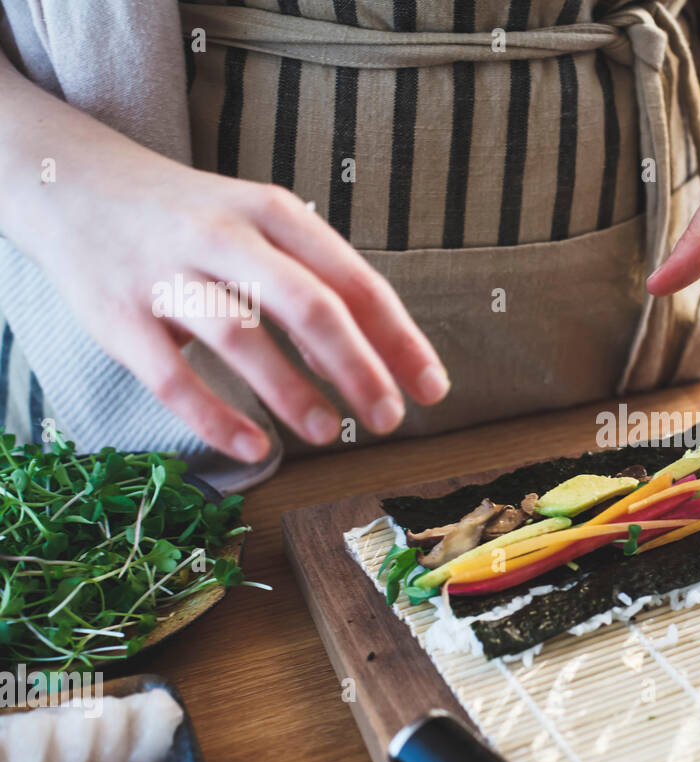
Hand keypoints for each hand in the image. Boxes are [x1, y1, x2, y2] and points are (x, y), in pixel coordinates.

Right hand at [0, 58, 447, 463]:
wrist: (74, 185)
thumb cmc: (195, 222)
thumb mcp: (261, 228)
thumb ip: (317, 283)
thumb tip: (380, 358)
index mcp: (274, 214)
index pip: (355, 280)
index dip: (400, 340)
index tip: (434, 390)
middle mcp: (224, 237)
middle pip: (308, 304)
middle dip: (358, 366)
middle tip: (391, 418)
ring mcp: (167, 275)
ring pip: (241, 336)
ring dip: (292, 391)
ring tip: (331, 433)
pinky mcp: (118, 316)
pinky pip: (172, 376)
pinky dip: (217, 417)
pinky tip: (257, 447)